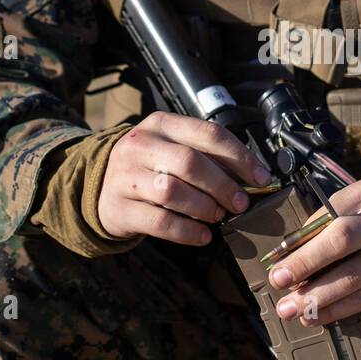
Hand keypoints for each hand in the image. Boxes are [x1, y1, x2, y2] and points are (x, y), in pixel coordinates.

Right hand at [97, 110, 271, 244]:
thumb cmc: (150, 166)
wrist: (99, 186)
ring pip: (173, 192)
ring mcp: (126, 176)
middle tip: (240, 202)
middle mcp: (141, 145)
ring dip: (205, 207)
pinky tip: (203, 235)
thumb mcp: (172, 147)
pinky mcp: (120, 208)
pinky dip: (188, 232)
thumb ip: (206, 156)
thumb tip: (251, 177)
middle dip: (223, 185)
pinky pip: (160, 222)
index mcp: (161, 124)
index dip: (240, 157)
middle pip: (191, 163)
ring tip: (218, 216)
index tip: (261, 178)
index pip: (208, 133)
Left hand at [267, 178, 360, 325]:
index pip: (327, 216)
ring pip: (353, 275)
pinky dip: (337, 309)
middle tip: (278, 282)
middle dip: (305, 263)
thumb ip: (326, 232)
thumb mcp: (358, 218)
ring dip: (316, 296)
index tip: (275, 262)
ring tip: (290, 308)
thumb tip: (286, 262)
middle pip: (341, 240)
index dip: (298, 241)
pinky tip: (316, 316)